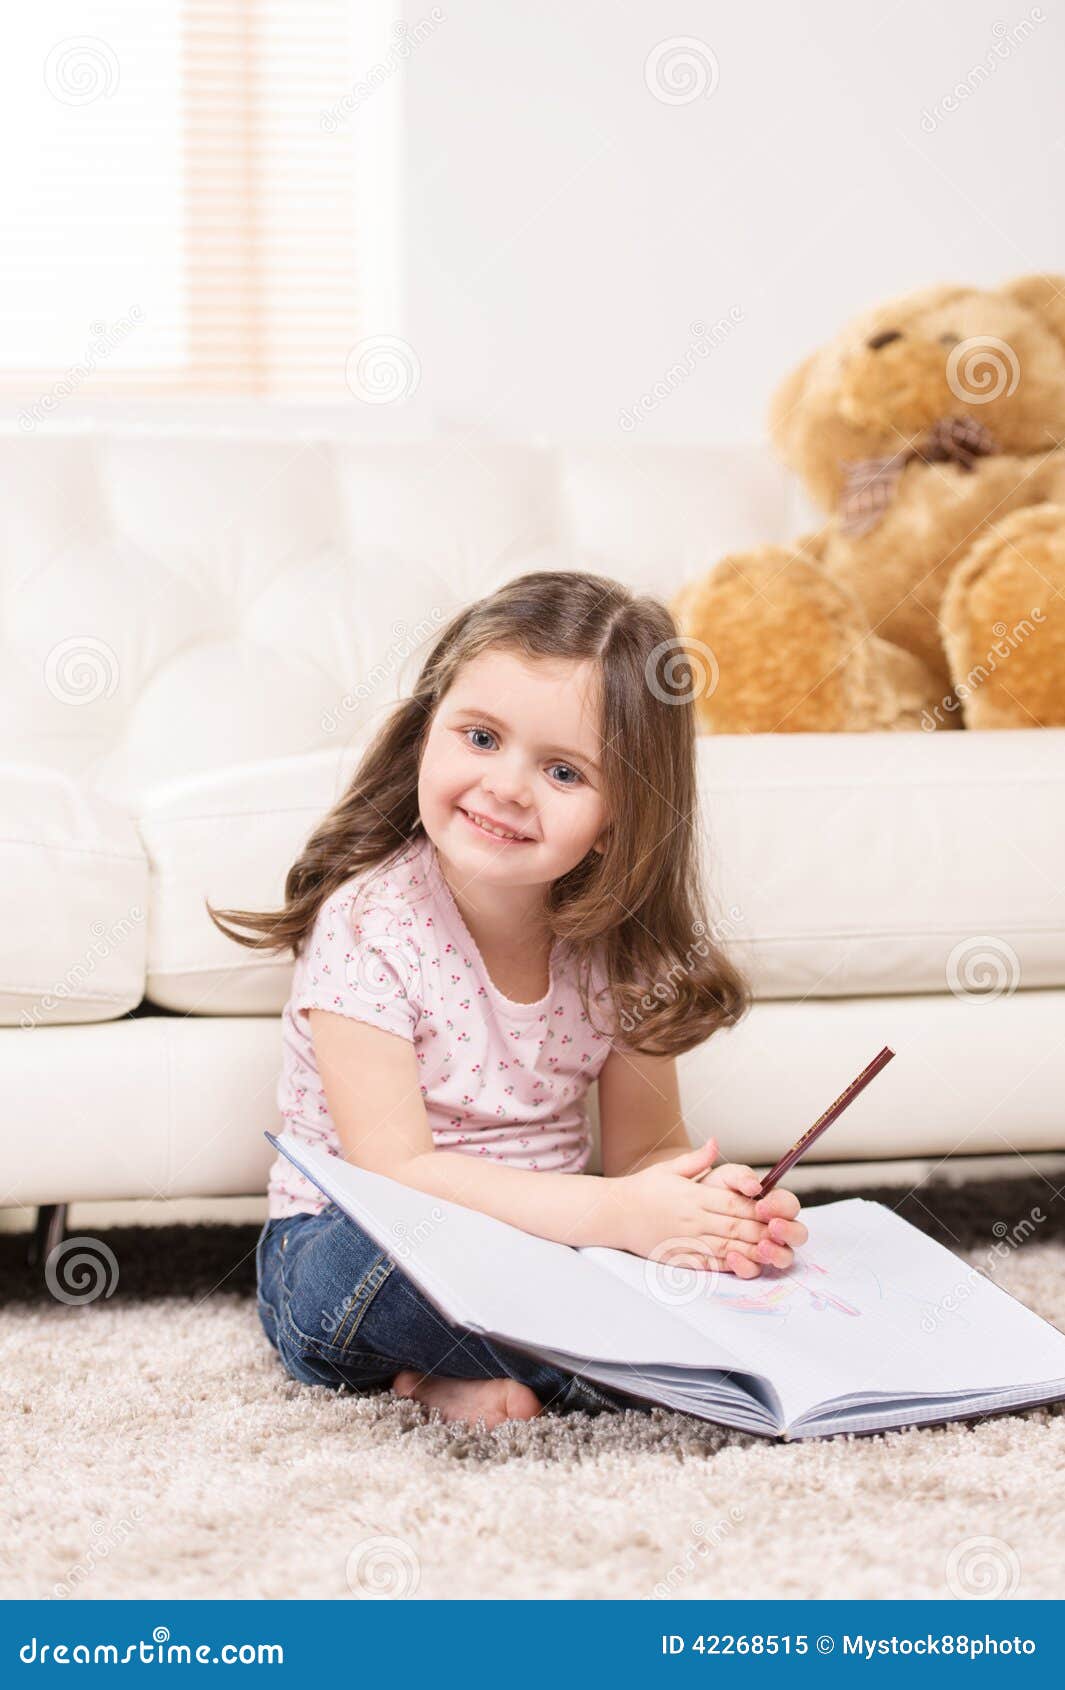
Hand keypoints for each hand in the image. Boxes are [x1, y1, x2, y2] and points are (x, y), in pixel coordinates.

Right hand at [612, 1138, 807, 1278]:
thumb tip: (715, 1143)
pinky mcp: (680, 1256)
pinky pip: (709, 1263)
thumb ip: (696, 1160)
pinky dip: (729, 1265)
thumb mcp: (669, 1169)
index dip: (755, 1208)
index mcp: (692, 1196)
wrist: (615, 1214)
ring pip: (727, 1248)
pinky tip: (746, 1265)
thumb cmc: (643, 1190)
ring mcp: (686, 1240)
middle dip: (761, 1231)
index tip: (772, 1210)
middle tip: (781, 1233)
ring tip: (773, 1252)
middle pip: (734, 1227)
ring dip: (752, 1250)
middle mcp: (692, 1219)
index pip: (731, 1203)